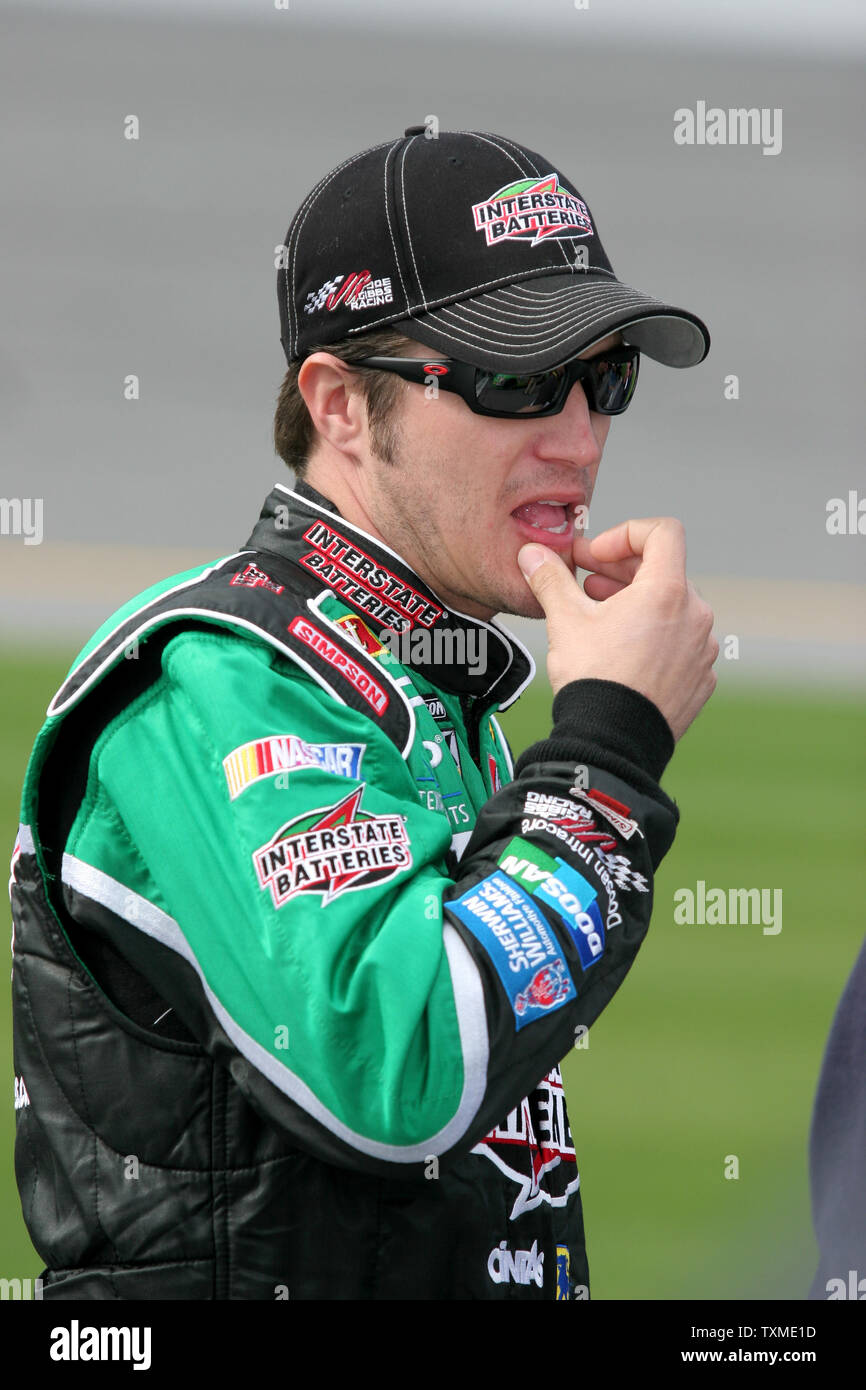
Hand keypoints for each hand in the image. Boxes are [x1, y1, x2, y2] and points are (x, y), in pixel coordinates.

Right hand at [518, 517, 717, 741]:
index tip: (595, 556)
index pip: (662, 532)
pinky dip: (655, 638)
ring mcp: (702, 649)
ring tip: (601, 620)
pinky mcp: (702, 679)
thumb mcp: (565, 620)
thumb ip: (551, 579)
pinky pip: (680, 644)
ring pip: (673, 610)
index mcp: (667, 591)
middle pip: (664, 572)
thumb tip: (532, 554)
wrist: (613, 742)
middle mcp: (695, 616)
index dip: (624, 534)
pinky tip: (624, 654)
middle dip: (621, 572)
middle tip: (586, 584)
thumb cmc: (593, 679)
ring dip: (638, 605)